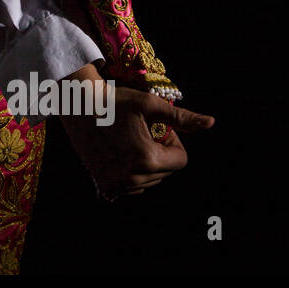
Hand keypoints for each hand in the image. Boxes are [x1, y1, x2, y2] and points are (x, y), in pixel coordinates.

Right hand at [58, 66, 214, 201]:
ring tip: (128, 141)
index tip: (155, 127)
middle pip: (166, 172)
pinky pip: (131, 187)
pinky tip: (118, 153)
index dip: (172, 141)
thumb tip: (211, 123)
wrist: (77, 105)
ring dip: (145, 164)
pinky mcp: (104, 185)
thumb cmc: (114, 101)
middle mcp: (133, 177)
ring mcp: (117, 183)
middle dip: (159, 152)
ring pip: (149, 180)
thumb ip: (181, 118)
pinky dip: (130, 173)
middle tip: (140, 131)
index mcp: (148, 158)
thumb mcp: (149, 105)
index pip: (181, 160)